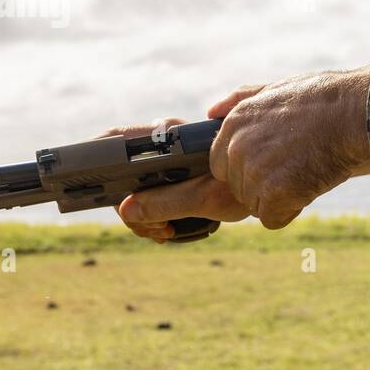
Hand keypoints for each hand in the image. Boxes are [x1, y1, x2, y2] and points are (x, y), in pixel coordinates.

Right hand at [99, 119, 248, 242]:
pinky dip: (155, 215)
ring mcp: (167, 160)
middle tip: (157, 230)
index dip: (96, 160)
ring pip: (135, 188)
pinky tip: (170, 229)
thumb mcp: (205, 198)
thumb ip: (164, 203)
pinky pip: (151, 194)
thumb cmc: (246, 184)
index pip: (116, 139)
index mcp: (166, 138)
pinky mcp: (175, 175)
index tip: (95, 189)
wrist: (274, 181)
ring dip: (145, 216)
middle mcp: (162, 144)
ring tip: (166, 232)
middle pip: (122, 173)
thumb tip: (126, 209)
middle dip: (131, 207)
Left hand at [207, 66, 369, 228]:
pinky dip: (291, 210)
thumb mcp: (277, 88)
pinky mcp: (273, 194)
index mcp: (234, 123)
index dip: (251, 167)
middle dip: (264, 184)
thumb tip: (211, 112)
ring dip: (280, 198)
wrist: (357, 115)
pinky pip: (272, 219)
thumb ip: (241, 100)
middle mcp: (237, 147)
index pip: (222, 164)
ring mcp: (253, 171)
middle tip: (297, 165)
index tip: (278, 158)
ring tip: (306, 171)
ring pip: (255, 205)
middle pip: (238, 188)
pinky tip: (309, 186)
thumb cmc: (325, 101)